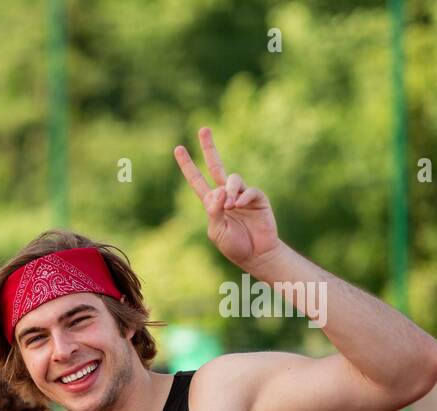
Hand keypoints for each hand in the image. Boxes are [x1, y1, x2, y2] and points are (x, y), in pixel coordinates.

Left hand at [174, 127, 280, 271]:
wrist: (256, 255)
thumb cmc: (234, 246)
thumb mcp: (216, 231)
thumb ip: (214, 212)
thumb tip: (218, 192)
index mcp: (212, 203)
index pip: (196, 180)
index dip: (188, 165)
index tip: (178, 148)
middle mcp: (226, 194)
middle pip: (216, 166)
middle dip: (209, 148)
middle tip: (202, 129)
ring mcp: (242, 194)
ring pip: (232, 179)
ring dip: (230, 190)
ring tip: (230, 207)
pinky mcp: (258, 198)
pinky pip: (249, 190)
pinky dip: (243, 197)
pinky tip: (240, 206)